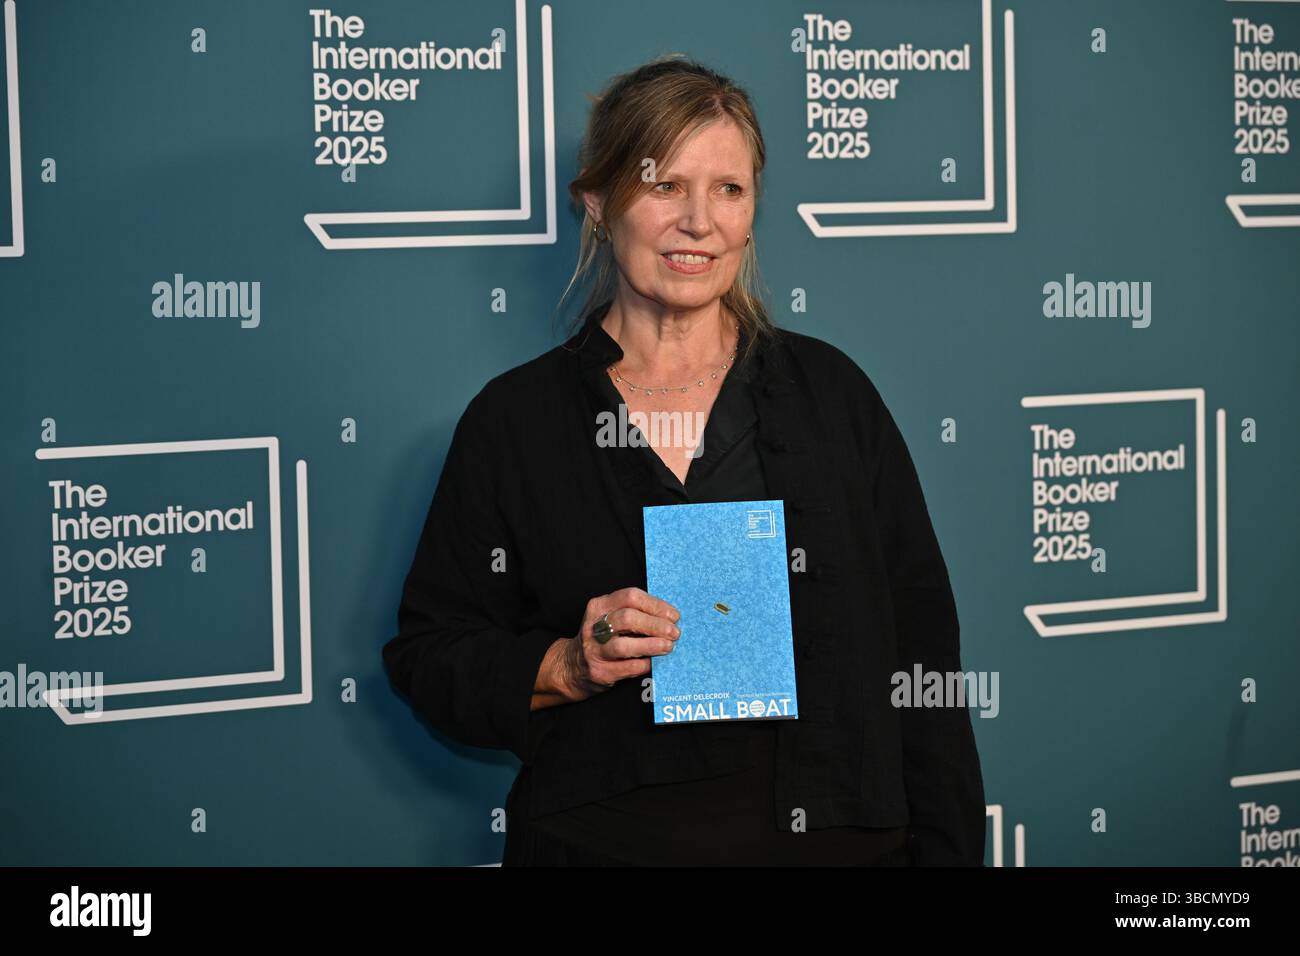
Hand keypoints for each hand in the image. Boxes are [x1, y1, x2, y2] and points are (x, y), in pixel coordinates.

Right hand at [556, 587, 680, 702]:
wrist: (574, 666)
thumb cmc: (602, 638)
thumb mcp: (610, 618)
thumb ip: (634, 613)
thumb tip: (669, 617)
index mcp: (599, 606)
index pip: (630, 597)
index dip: (655, 605)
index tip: (673, 615)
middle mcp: (594, 626)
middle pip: (628, 619)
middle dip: (656, 625)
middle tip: (674, 632)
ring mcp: (594, 650)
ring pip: (624, 645)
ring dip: (651, 645)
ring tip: (668, 646)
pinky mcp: (599, 671)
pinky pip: (627, 667)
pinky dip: (645, 664)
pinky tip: (654, 662)